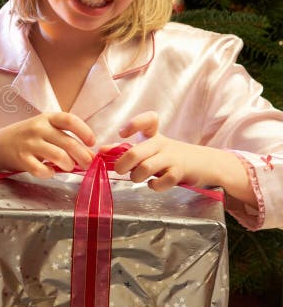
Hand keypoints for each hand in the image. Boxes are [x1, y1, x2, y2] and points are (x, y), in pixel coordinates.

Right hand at [0, 112, 94, 177]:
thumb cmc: (26, 137)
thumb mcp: (43, 129)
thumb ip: (63, 138)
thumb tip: (88, 153)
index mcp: (46, 118)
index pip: (69, 120)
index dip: (84, 131)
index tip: (92, 142)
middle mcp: (38, 128)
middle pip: (68, 142)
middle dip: (82, 156)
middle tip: (87, 164)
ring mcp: (29, 143)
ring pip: (58, 156)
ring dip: (68, 164)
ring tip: (68, 167)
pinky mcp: (21, 159)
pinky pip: (41, 169)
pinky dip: (49, 173)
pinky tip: (49, 171)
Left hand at [111, 111, 251, 202]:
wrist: (206, 164)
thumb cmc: (170, 157)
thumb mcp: (149, 150)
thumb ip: (126, 150)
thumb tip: (101, 151)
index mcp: (154, 136)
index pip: (148, 120)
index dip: (133, 124)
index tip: (123, 134)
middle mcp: (162, 144)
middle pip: (136, 151)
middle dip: (122, 163)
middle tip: (118, 170)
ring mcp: (172, 158)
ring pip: (146, 167)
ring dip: (136, 176)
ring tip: (136, 178)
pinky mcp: (180, 172)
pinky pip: (163, 180)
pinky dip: (154, 185)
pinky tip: (152, 184)